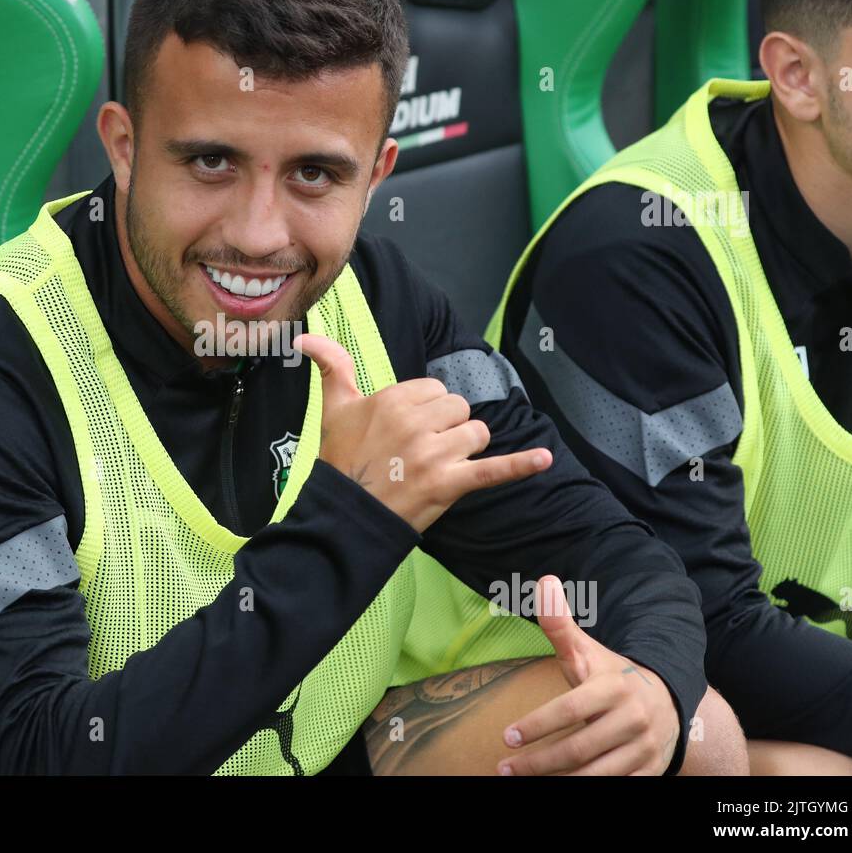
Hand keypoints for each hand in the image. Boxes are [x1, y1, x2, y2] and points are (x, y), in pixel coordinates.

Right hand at [294, 333, 551, 533]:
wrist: (344, 515)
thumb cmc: (341, 461)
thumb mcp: (334, 408)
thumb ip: (331, 366)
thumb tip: (307, 337)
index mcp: (393, 398)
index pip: (435, 389)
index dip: (426, 410)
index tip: (406, 430)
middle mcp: (416, 422)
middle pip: (459, 409)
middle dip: (447, 428)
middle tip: (417, 452)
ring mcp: (435, 453)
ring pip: (476, 433)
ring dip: (465, 449)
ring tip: (439, 466)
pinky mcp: (451, 484)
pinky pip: (494, 470)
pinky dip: (521, 465)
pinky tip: (544, 460)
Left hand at [497, 576, 680, 774]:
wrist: (667, 700)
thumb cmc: (610, 676)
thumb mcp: (586, 651)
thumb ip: (560, 625)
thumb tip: (543, 580)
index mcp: (614, 688)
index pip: (570, 710)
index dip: (537, 724)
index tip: (507, 736)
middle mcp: (633, 719)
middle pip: (578, 748)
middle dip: (538, 762)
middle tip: (505, 768)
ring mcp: (644, 749)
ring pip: (596, 775)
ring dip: (557, 782)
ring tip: (521, 780)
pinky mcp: (649, 772)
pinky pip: (616, 788)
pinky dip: (585, 791)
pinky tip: (558, 788)